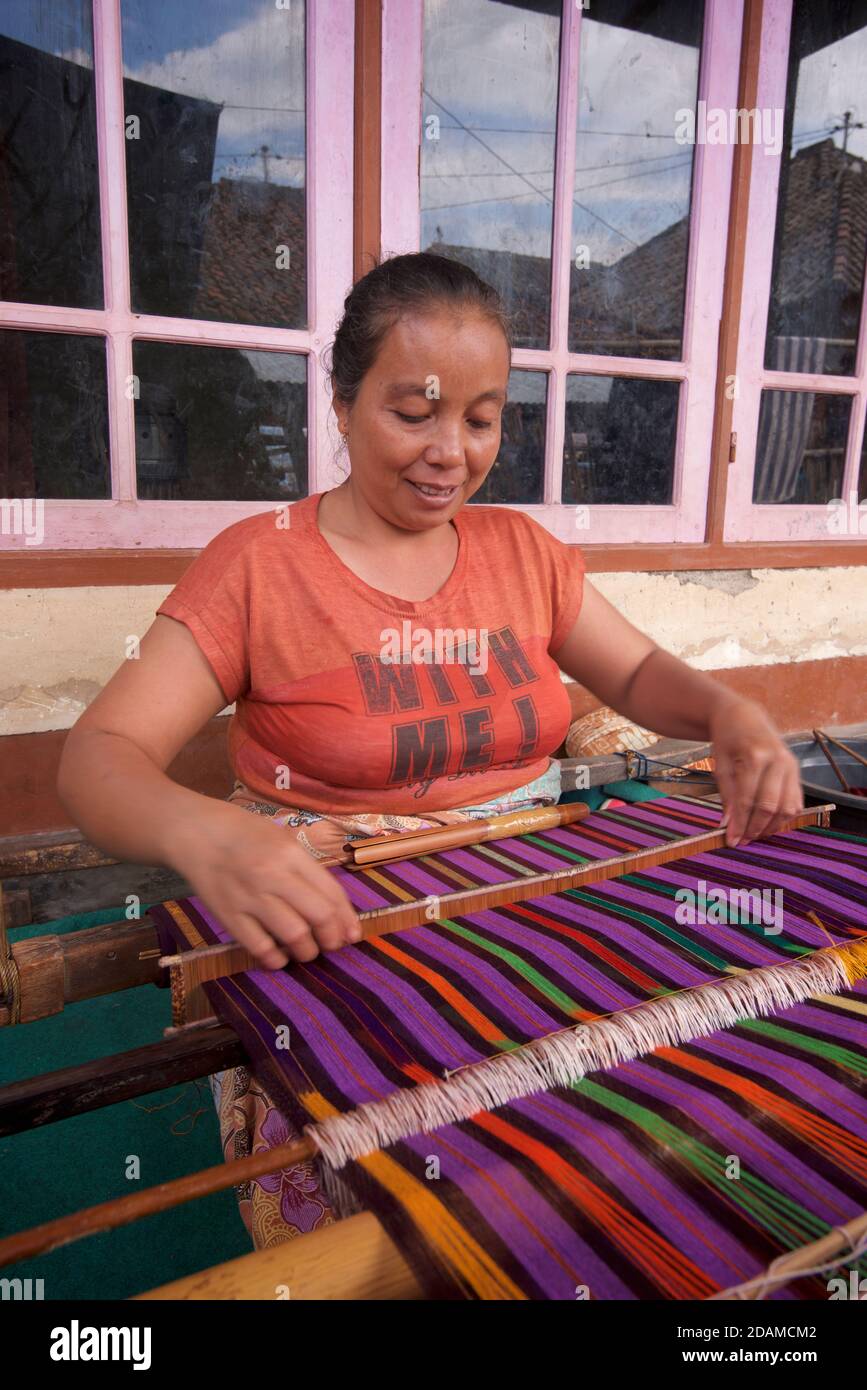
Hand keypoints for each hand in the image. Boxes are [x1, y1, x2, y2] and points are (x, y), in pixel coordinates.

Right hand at [170, 804, 360, 967]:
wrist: (195, 833)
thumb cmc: (244, 834)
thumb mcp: (282, 840)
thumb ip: (307, 869)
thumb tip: (335, 907)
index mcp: (291, 853)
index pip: (332, 892)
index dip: (347, 918)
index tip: (352, 934)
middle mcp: (273, 875)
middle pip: (319, 915)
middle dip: (333, 938)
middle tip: (332, 944)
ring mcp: (250, 897)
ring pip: (294, 935)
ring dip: (307, 951)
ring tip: (307, 951)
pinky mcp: (228, 915)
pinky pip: (259, 946)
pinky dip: (275, 959)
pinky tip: (280, 958)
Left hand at [709, 697, 803, 847]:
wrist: (745, 716)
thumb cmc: (728, 739)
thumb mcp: (720, 764)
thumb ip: (726, 795)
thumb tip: (728, 825)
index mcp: (755, 756)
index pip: (747, 799)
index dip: (739, 824)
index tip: (731, 841)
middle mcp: (778, 761)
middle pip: (770, 806)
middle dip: (755, 828)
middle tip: (742, 841)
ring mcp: (791, 766)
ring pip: (787, 808)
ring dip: (771, 826)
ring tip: (754, 834)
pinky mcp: (797, 771)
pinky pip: (796, 802)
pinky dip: (784, 817)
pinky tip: (768, 823)